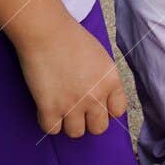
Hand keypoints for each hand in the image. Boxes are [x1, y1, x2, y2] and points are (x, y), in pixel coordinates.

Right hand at [14, 16, 127, 137]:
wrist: (46, 32)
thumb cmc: (72, 38)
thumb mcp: (101, 58)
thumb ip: (104, 80)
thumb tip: (101, 98)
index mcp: (111, 82)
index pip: (117, 111)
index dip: (105, 110)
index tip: (95, 105)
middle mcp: (96, 96)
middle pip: (98, 128)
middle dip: (88, 121)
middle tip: (77, 111)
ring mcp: (73, 104)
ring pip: (76, 133)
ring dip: (68, 124)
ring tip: (61, 111)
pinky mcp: (49, 107)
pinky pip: (52, 130)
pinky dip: (48, 122)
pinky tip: (46, 110)